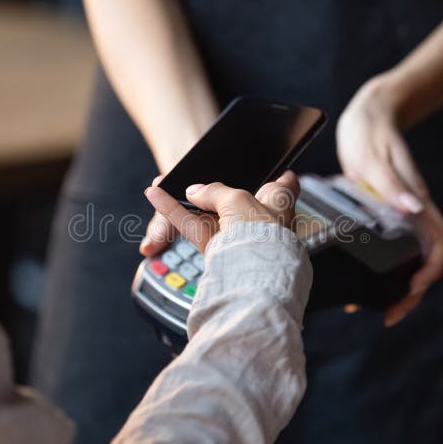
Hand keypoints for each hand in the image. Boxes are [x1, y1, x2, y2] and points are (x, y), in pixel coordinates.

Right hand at [142, 171, 299, 254]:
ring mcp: (237, 237)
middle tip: (198, 183)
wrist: (253, 274)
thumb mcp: (238, 199)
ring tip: (162, 185)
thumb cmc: (261, 235)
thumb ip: (215, 191)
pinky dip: (173, 211)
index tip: (275, 168)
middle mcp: (259, 222)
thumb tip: (195, 193)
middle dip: (215, 192)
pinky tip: (157, 196)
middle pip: (238, 201)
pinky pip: (192, 225)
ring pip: (208, 214)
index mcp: (278, 204)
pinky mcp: (216, 250)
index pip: (285, 186)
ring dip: (186, 201)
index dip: (279, 175)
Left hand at [337, 73, 442, 325]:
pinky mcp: (381, 215)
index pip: (439, 246)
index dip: (430, 272)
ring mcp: (397, 216)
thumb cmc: (372, 133)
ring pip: (404, 260)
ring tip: (373, 308)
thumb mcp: (376, 158)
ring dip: (393, 286)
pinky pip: (385, 248)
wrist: (367, 118)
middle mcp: (411, 213)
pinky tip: (356, 282)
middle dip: (411, 293)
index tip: (412, 289)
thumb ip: (393, 184)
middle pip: (423, 262)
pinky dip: (375, 269)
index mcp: (416, 203)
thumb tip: (414, 208)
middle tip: (390, 315)